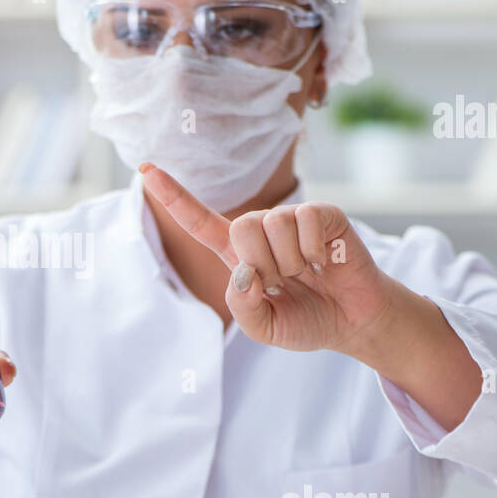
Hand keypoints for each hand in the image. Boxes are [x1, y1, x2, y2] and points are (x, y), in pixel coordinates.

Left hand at [140, 164, 397, 354]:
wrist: (351, 322)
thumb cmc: (306, 321)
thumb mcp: (263, 329)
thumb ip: (242, 308)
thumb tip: (243, 274)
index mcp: (239, 255)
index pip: (199, 222)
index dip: (173, 196)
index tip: (145, 168)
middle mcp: (261, 231)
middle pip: (241, 226)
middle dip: (263, 263)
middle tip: (286, 283)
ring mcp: (291, 220)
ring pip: (273, 224)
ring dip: (291, 262)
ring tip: (307, 273)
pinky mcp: (322, 215)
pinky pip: (304, 221)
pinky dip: (314, 250)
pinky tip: (325, 261)